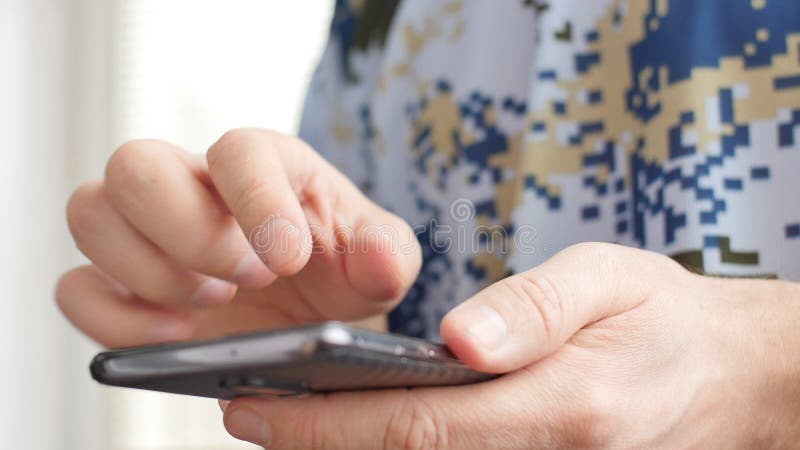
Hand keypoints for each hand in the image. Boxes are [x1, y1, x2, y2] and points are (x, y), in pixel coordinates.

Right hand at [56, 129, 420, 346]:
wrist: (314, 316)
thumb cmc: (343, 271)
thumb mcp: (384, 262)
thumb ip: (389, 254)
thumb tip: (374, 259)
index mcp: (264, 165)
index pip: (238, 150)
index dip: (256, 201)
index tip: (287, 260)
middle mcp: (195, 185)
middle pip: (136, 164)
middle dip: (189, 232)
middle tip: (246, 279)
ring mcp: (150, 233)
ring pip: (90, 211)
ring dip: (147, 269)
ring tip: (211, 306)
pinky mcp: (124, 286)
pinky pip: (75, 287)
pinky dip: (112, 319)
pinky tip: (173, 337)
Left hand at [221, 243, 799, 448]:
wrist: (725, 375)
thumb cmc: (664, 317)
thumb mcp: (612, 280)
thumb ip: (535, 308)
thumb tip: (457, 338)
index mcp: (557, 407)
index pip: (417, 426)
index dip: (326, 422)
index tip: (253, 406)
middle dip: (315, 441)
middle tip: (240, 411)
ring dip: (345, 444)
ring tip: (276, 413)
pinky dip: (392, 444)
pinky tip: (353, 420)